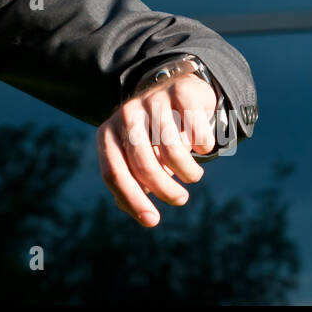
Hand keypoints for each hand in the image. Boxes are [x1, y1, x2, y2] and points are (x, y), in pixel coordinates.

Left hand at [96, 74, 217, 227]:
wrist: (177, 91)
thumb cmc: (155, 136)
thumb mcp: (137, 158)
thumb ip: (130, 182)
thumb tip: (132, 208)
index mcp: (108, 134)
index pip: (113, 173)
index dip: (132, 199)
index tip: (152, 221)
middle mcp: (126, 115)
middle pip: (142, 164)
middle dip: (165, 190)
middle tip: (180, 200)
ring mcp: (152, 101)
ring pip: (171, 149)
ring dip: (188, 171)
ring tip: (193, 176)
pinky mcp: (179, 91)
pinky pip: (196, 130)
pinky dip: (203, 145)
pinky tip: (202, 146)